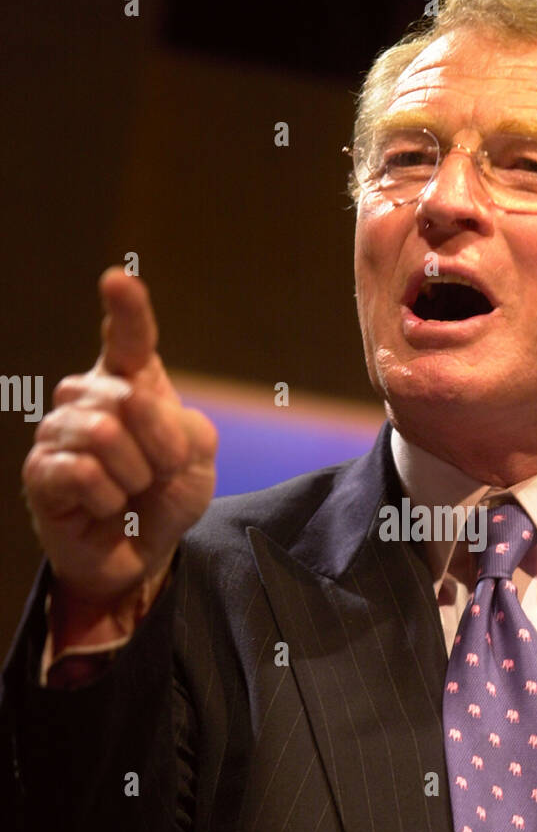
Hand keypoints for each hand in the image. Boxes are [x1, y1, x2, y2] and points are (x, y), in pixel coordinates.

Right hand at [23, 269, 217, 634]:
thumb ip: (186, 423)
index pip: (129, 339)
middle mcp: (88, 396)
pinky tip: (103, 507)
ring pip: (104, 435)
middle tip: (157, 476)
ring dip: (134, 476)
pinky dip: (107, 497)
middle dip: (161, 448)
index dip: (125, 310)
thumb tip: (137, 404)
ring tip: (129, 492)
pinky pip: (82, 472)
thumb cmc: (166, 496)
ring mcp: (59, 431)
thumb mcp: (198, 459)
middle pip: (129, 398)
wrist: (143, 552)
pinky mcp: (41, 471)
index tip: (117, 279)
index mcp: (131, 382)